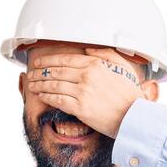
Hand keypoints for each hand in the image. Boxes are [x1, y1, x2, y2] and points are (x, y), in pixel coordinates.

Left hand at [26, 46, 146, 138]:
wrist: (135, 117)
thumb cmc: (130, 95)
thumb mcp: (122, 67)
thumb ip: (105, 55)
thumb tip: (88, 49)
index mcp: (95, 64)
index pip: (65, 59)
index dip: (48, 60)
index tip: (39, 62)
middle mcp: (87, 76)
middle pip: (56, 71)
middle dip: (40, 72)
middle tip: (31, 74)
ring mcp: (83, 92)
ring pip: (54, 85)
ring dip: (40, 84)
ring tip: (32, 85)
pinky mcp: (81, 108)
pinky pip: (58, 100)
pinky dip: (47, 97)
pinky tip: (41, 96)